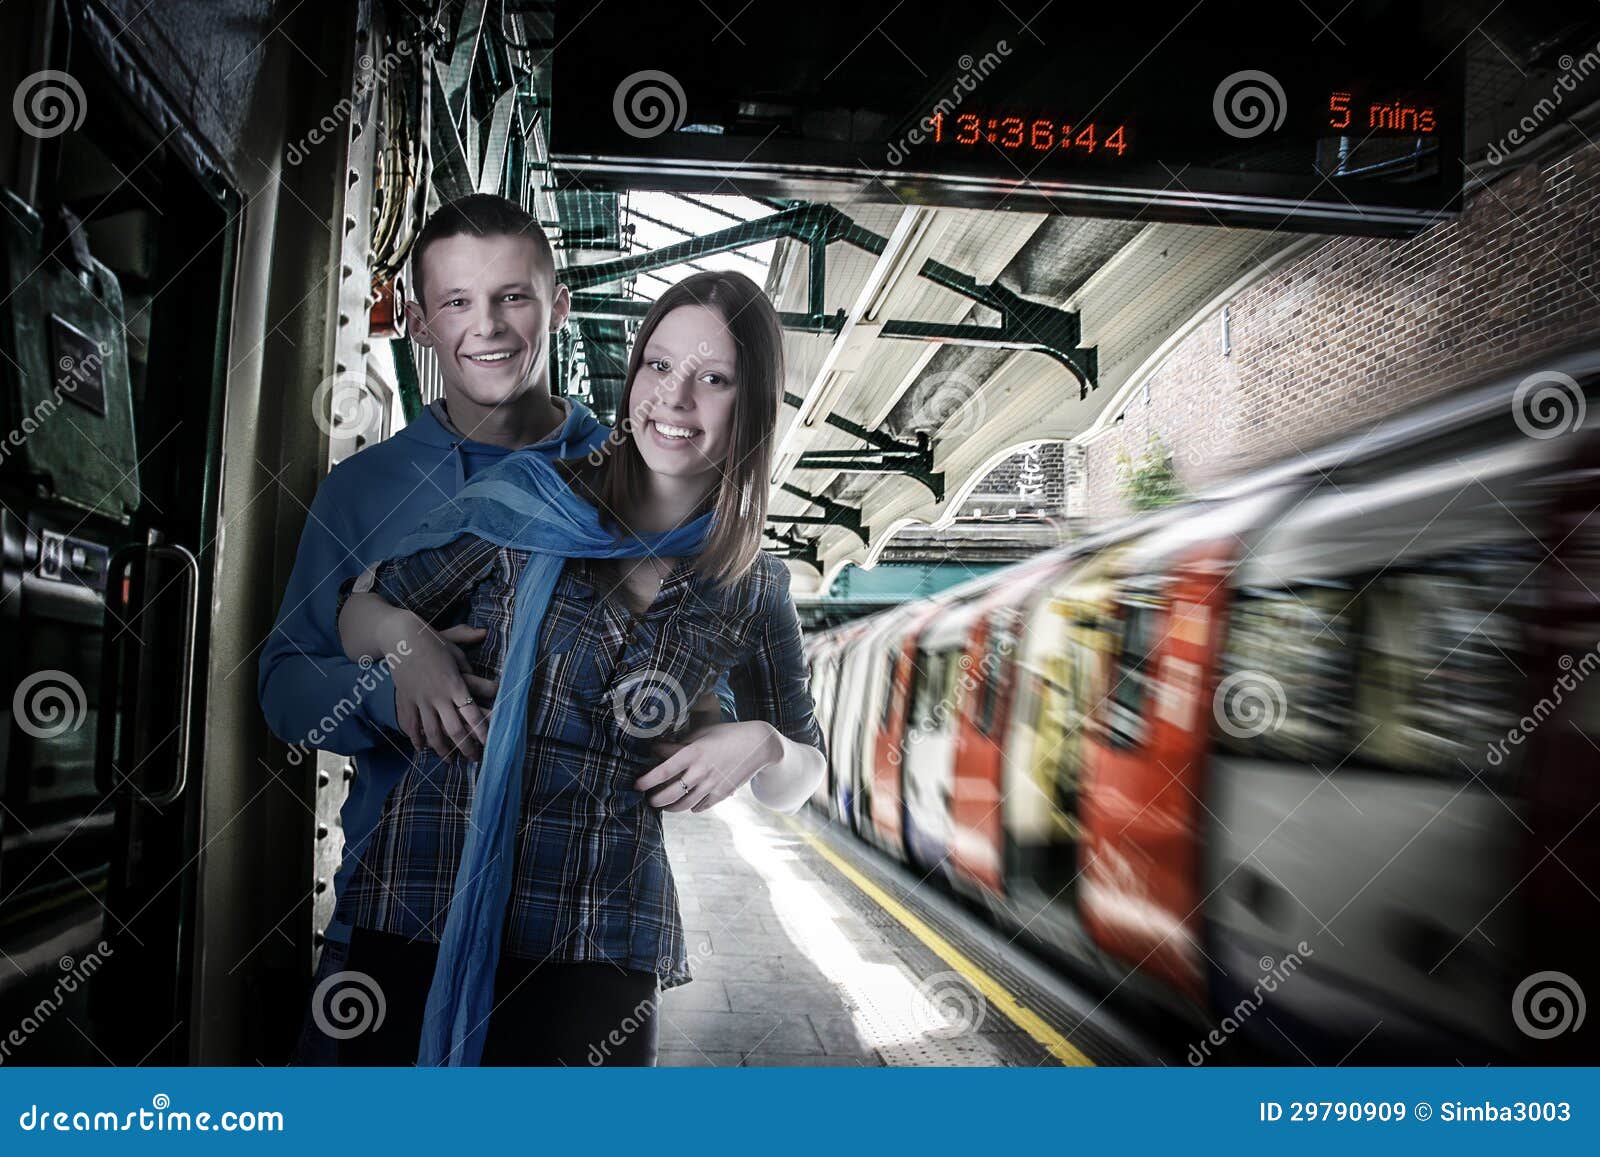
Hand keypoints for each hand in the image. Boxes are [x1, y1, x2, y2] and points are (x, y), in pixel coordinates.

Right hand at [389, 619, 498, 760]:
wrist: (400, 638)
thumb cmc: (432, 641)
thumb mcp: (456, 648)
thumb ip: (471, 663)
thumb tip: (484, 650)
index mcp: (455, 685)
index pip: (471, 714)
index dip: (481, 731)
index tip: (489, 744)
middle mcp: (438, 696)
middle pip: (454, 729)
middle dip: (465, 747)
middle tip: (474, 758)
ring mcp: (420, 700)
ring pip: (432, 732)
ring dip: (442, 749)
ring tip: (450, 760)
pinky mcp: (406, 700)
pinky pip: (411, 725)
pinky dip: (416, 739)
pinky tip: (421, 748)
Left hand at [634, 721, 781, 812]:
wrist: (758, 745)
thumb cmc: (726, 734)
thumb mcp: (702, 733)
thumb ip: (680, 744)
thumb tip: (657, 751)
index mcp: (693, 753)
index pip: (663, 771)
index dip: (647, 780)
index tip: (637, 785)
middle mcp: (701, 771)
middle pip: (670, 794)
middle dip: (655, 800)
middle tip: (649, 799)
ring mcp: (712, 785)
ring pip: (684, 805)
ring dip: (670, 807)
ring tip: (664, 805)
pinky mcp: (722, 794)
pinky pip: (700, 807)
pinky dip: (691, 807)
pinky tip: (687, 803)